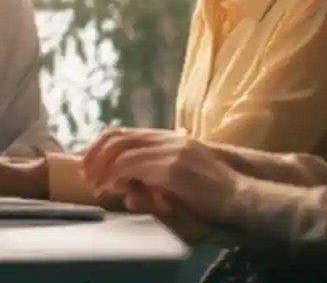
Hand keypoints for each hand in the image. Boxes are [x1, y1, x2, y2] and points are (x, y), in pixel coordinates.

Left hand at [81, 128, 239, 222]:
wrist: (240, 193)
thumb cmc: (211, 191)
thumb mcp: (178, 183)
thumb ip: (153, 184)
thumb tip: (128, 194)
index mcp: (168, 139)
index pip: (125, 132)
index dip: (101, 145)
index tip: (89, 163)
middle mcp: (168, 140)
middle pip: (119, 137)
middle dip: (96, 154)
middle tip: (87, 174)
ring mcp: (171, 152)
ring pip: (124, 151)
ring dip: (105, 169)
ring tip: (98, 185)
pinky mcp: (174, 168)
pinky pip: (136, 167)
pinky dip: (119, 176)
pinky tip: (114, 187)